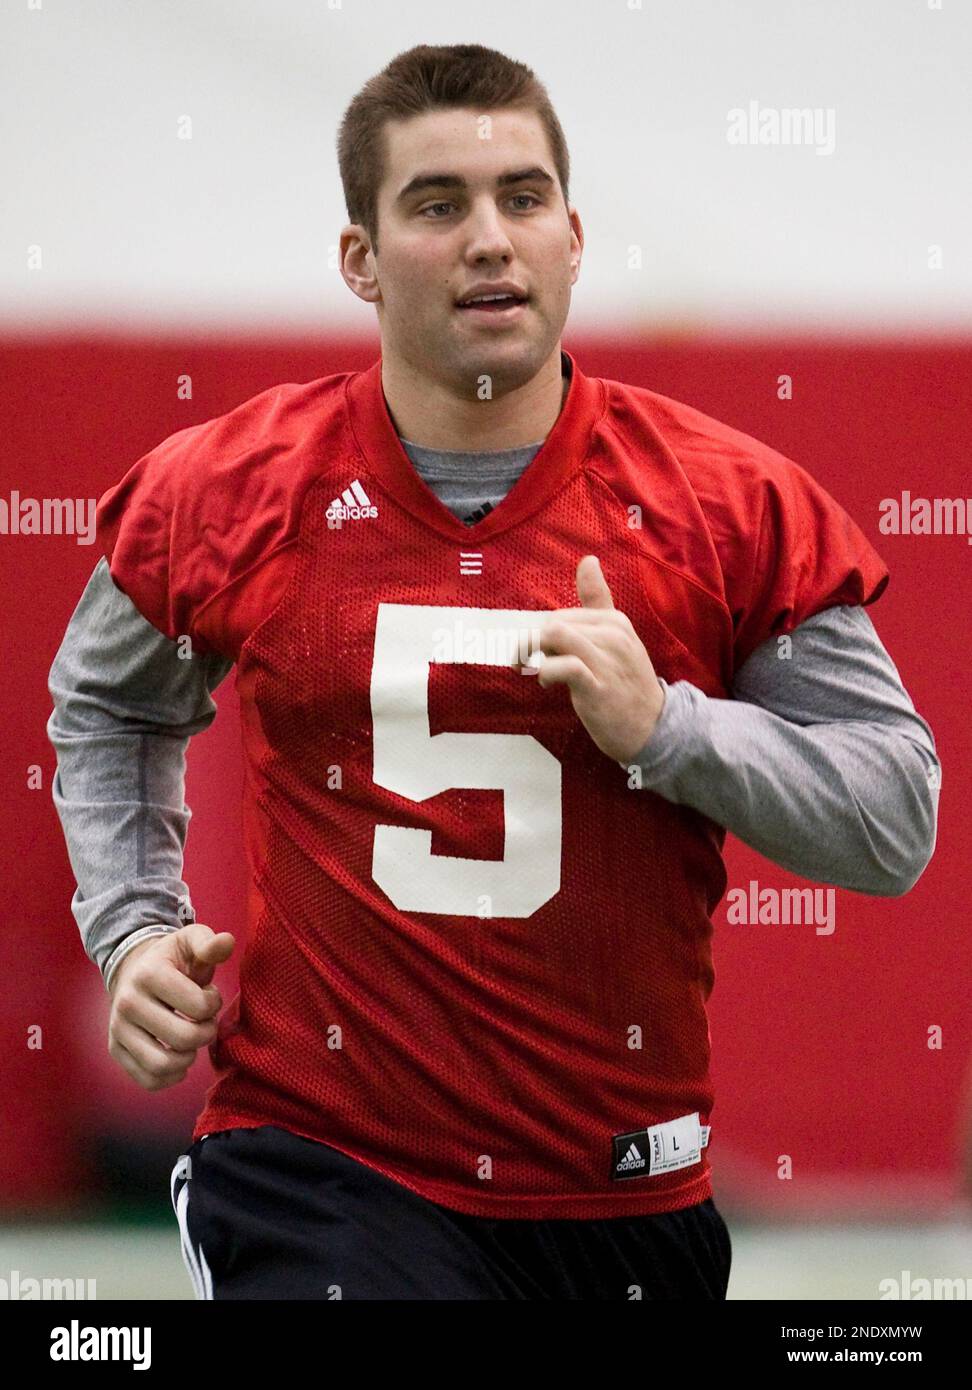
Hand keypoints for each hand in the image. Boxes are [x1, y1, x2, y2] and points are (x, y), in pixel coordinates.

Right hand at [107, 923, 234, 1090]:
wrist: (134, 970)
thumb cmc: (172, 959)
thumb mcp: (191, 941)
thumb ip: (210, 943)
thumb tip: (227, 941)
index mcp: (149, 974)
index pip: (198, 1006)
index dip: (213, 1004)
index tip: (208, 996)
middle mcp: (128, 1003)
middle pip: (184, 1038)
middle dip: (206, 1033)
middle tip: (206, 1022)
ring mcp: (118, 1029)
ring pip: (162, 1065)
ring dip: (188, 1058)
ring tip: (192, 1041)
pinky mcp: (116, 1049)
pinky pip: (148, 1080)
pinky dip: (170, 1077)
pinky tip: (179, 1058)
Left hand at [518, 555, 664, 763]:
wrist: (651, 726)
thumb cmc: (625, 682)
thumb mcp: (616, 639)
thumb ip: (598, 601)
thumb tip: (588, 560)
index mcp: (614, 620)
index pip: (562, 614)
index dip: (543, 633)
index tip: (537, 651)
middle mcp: (612, 634)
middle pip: (554, 624)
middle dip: (536, 644)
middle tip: (538, 665)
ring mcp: (606, 659)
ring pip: (554, 636)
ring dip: (535, 653)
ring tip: (540, 670)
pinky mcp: (597, 685)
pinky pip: (562, 666)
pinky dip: (546, 672)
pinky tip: (548, 682)